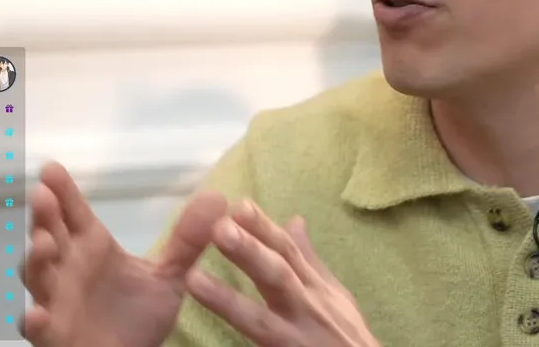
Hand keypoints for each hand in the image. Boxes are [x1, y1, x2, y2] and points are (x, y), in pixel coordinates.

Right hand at [21, 163, 227, 346]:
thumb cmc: (139, 315)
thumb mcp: (170, 275)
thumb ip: (188, 240)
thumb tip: (217, 197)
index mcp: (91, 249)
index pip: (74, 214)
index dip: (63, 192)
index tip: (53, 168)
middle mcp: (68, 270)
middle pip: (49, 238)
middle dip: (44, 217)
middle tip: (44, 196)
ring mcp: (57, 302)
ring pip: (38, 279)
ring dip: (37, 261)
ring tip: (44, 244)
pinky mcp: (56, 336)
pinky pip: (40, 329)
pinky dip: (35, 320)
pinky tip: (37, 314)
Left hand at [184, 200, 379, 345]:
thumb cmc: (345, 335)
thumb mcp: (334, 295)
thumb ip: (309, 260)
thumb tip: (294, 220)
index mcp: (315, 288)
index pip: (288, 251)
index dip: (263, 228)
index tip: (239, 204)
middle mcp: (308, 307)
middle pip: (278, 273)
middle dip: (250, 250)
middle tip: (220, 227)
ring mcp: (297, 336)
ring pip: (262, 315)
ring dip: (228, 299)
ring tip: (193, 279)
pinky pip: (259, 339)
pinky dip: (235, 326)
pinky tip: (208, 326)